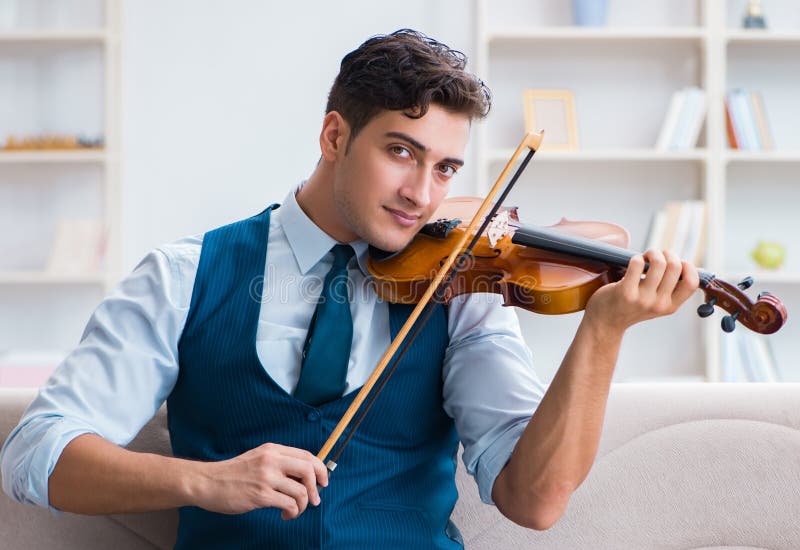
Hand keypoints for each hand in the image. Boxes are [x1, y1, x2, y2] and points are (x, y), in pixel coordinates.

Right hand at [192, 442, 328, 519]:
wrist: (207, 482)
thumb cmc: (232, 474)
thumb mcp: (258, 459)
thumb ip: (278, 463)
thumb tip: (304, 475)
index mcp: (273, 450)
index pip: (306, 455)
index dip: (320, 469)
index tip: (323, 481)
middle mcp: (272, 460)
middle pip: (309, 469)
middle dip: (317, 486)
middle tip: (315, 500)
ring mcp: (267, 477)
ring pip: (301, 490)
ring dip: (303, 505)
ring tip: (294, 510)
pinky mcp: (261, 495)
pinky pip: (290, 503)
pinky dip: (293, 512)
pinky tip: (285, 514)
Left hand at [583, 249, 699, 333]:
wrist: (605, 323)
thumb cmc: (630, 307)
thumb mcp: (655, 304)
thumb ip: (668, 289)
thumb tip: (681, 263)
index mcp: (670, 306)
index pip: (692, 283)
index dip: (688, 267)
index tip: (676, 263)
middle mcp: (659, 304)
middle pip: (675, 267)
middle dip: (667, 253)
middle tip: (656, 255)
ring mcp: (643, 299)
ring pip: (659, 263)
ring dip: (652, 252)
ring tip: (645, 256)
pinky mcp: (625, 292)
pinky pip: (637, 264)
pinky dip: (636, 258)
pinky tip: (633, 262)